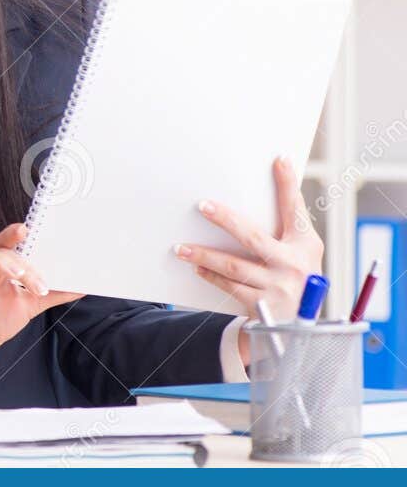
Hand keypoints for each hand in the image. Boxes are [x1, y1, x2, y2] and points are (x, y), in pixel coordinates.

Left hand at [175, 156, 324, 349]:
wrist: (299, 328)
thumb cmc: (293, 279)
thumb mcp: (300, 253)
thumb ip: (286, 228)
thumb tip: (268, 188)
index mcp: (306, 245)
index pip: (295, 210)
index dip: (288, 185)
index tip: (278, 159)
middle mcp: (295, 265)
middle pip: (253, 237)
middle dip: (226, 220)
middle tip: (202, 206)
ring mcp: (280, 287)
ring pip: (234, 266)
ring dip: (204, 255)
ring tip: (180, 248)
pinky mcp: (264, 306)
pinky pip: (230, 286)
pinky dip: (211, 275)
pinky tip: (196, 267)